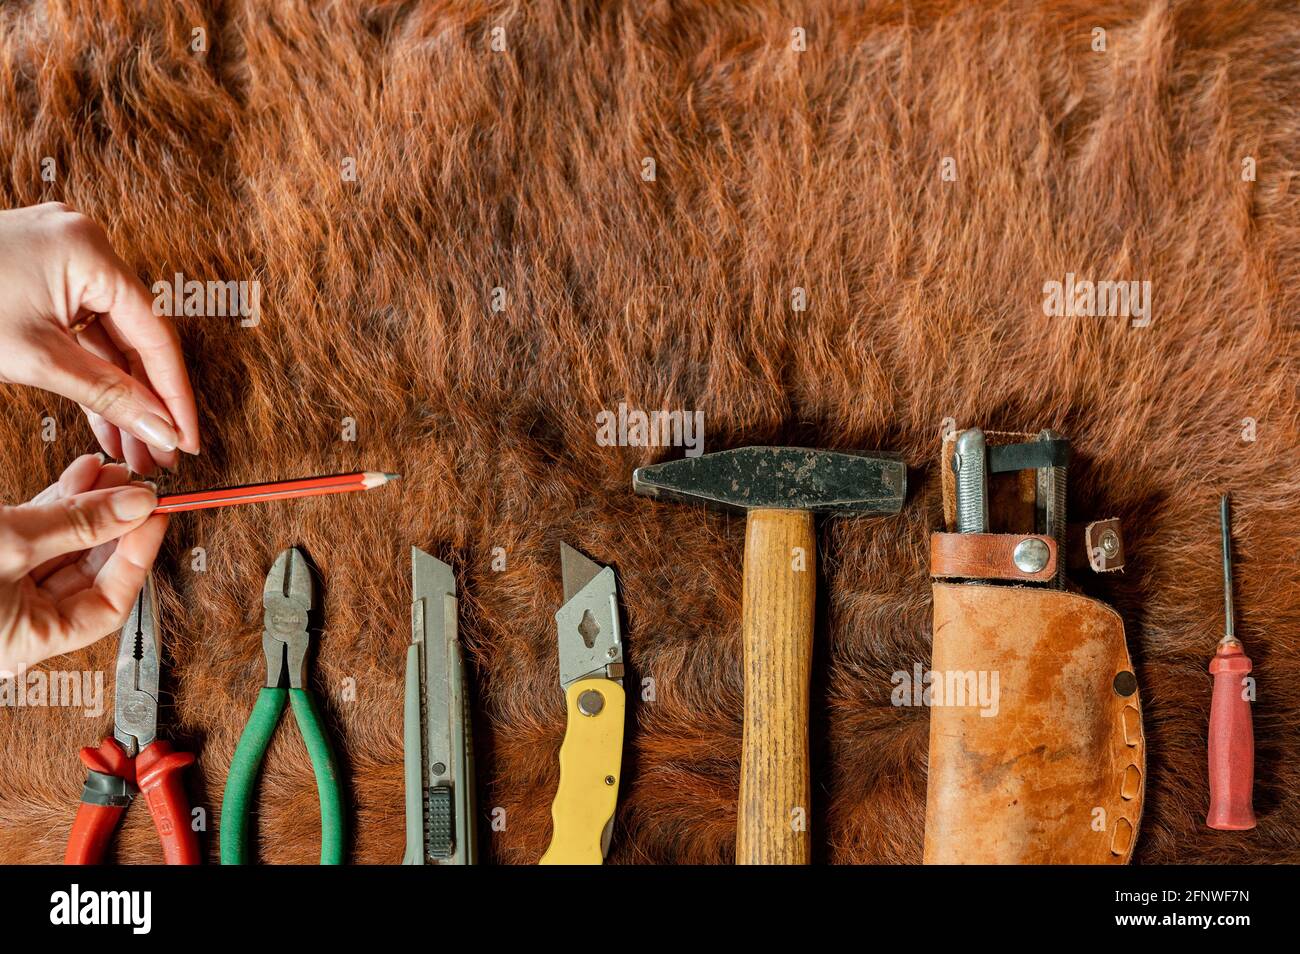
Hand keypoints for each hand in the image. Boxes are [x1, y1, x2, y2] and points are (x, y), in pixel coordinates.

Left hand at [0, 202, 199, 474]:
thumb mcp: (36, 360)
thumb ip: (108, 396)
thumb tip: (160, 429)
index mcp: (90, 252)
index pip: (154, 335)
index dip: (174, 395)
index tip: (186, 438)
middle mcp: (83, 245)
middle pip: (134, 337)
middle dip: (145, 401)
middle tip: (159, 452)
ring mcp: (62, 258)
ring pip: (107, 338)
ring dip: (119, 393)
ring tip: (131, 447)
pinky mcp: (41, 275)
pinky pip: (81, 329)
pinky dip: (90, 370)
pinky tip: (103, 417)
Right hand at [0, 453, 166, 672]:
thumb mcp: (11, 544)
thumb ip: (78, 524)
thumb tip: (137, 504)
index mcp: (29, 642)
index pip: (110, 604)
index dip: (138, 557)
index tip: (157, 515)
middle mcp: (19, 622)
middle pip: (90, 572)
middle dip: (117, 523)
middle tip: (140, 489)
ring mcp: (3, 590)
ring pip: (64, 547)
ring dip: (91, 506)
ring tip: (115, 473)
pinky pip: (36, 533)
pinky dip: (60, 504)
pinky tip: (83, 475)